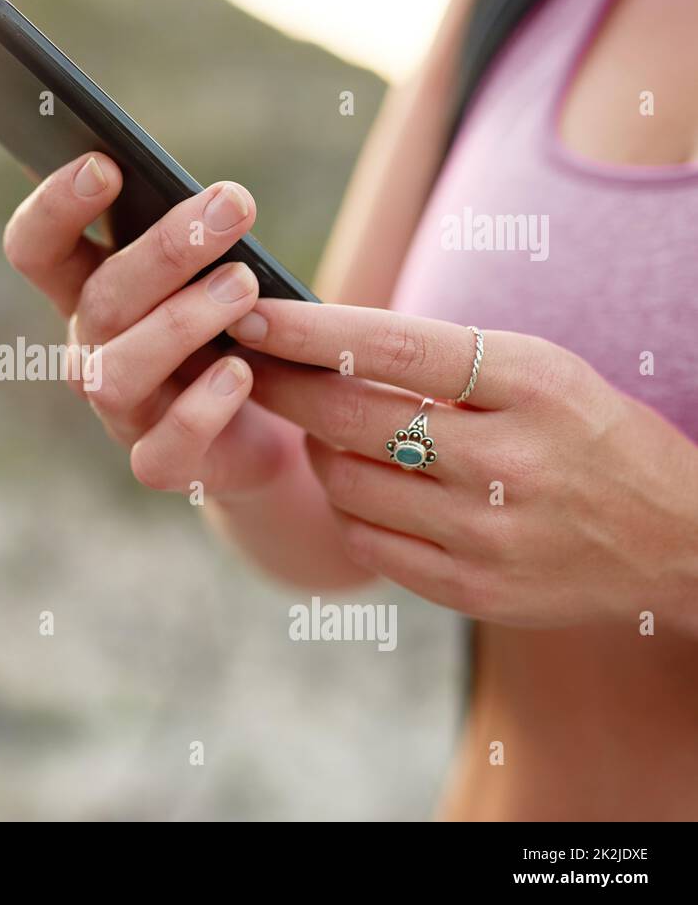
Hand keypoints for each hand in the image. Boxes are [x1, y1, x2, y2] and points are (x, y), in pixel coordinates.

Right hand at [2, 152, 293, 493]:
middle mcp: (92, 351)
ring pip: (118, 372)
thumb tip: (221, 201)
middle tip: (232, 207)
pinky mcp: (160, 464)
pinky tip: (241, 372)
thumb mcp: (216, 270)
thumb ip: (200, 237)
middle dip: (163, 250)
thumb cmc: (238, 326)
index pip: (37, 247)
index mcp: (87, 291)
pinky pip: (164, 447)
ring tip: (245, 286)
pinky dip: (201, 408)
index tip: (106, 165)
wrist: (277, 424)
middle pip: (98, 299)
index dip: (55, 207)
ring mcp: (120, 412)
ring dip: (181, 323)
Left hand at [228, 299, 697, 631]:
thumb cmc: (585, 433)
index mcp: (530, 382)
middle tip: (248, 367)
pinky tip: (367, 488)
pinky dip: (349, 509)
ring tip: (332, 434)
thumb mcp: (538, 372)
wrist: (673, 539)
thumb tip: (319, 342)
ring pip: (345, 483)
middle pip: (350, 418)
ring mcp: (489, 533)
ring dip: (320, 452)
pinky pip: (365, 541)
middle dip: (283, 388)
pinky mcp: (473, 590)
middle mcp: (507, 459)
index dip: (309, 330)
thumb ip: (441, 359)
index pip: (392, 345)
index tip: (252, 314)